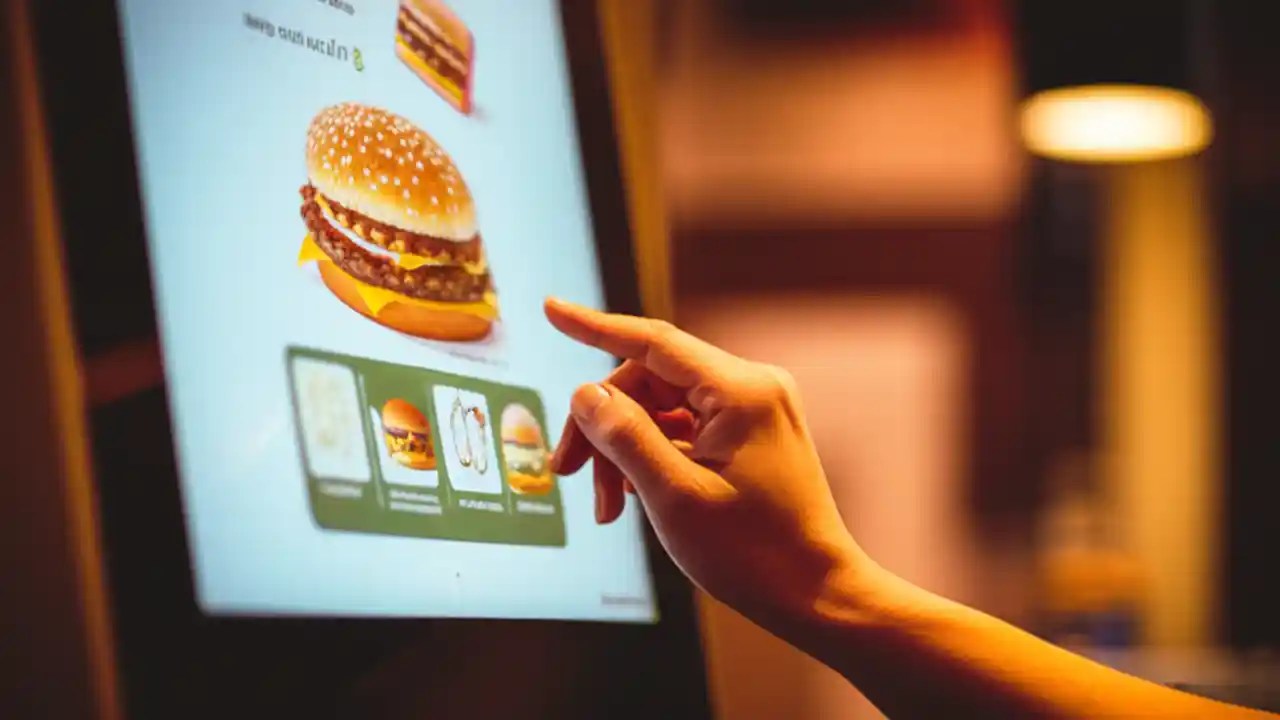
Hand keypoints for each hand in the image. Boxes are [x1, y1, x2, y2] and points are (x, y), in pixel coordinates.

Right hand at [545, 298, 869, 619]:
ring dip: (624, 448)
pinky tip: (630, 497)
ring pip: (661, 407)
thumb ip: (624, 437)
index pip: (652, 342)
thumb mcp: (673, 495)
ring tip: (606, 506)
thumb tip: (585, 393)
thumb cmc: (753, 552)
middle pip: (649, 381)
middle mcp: (752, 387)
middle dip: (603, 425)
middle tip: (567, 473)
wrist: (814, 593)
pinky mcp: (749, 433)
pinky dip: (652, 456)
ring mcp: (754, 409)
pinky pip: (684, 428)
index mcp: (741, 391)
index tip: (551, 309)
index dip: (594, 326)